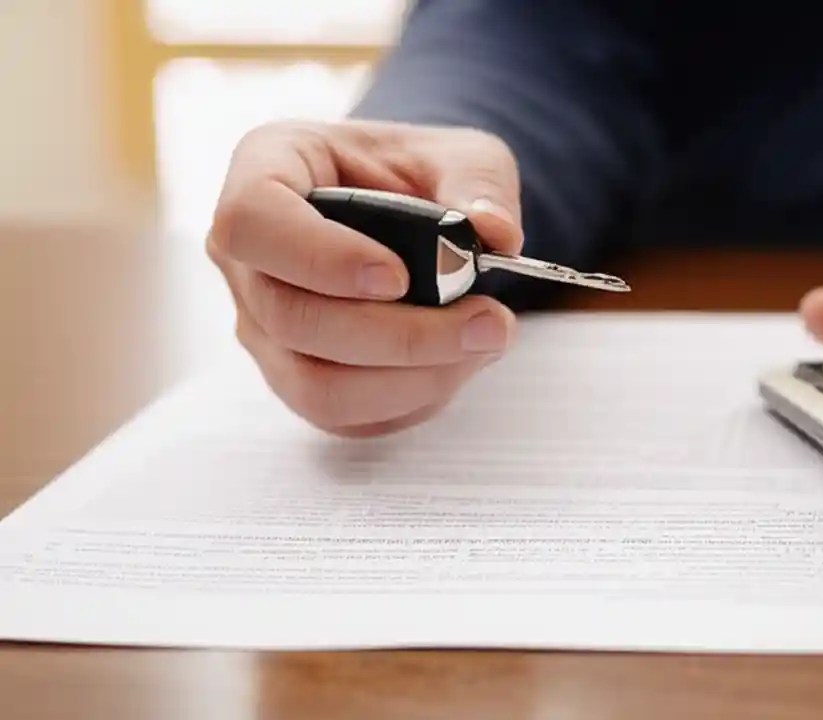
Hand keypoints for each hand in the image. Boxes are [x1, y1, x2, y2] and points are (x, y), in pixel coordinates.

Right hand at [207, 120, 522, 435]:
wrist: (419, 216)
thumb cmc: (421, 173)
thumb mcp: (464, 154)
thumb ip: (481, 182)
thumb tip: (494, 232)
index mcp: (268, 168)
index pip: (251, 220)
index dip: (319, 257)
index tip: (398, 276)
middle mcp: (249, 256)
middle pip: (291, 318)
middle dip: (399, 335)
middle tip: (485, 321)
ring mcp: (263, 324)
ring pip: (315, 384)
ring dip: (412, 378)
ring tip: (483, 343)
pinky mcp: (296, 376)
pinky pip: (343, 414)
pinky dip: (411, 399)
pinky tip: (457, 364)